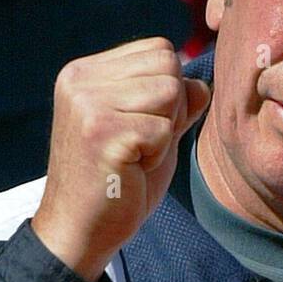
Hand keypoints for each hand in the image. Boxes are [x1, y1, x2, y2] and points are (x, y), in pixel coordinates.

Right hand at [32, 37, 210, 281]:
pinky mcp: (101, 131)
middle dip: (171, 109)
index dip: (169, 90)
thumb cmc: (115, 185)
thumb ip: (174, 105)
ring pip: (170, 92)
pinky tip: (131, 170)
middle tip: (142, 145)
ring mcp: (88, 103)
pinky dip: (158, 154)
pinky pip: (163, 128)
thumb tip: (202, 83)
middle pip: (168, 65)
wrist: (79, 231)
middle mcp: (82, 79)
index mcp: (86, 72)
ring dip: (165, 131)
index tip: (141, 127)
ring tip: (136, 156)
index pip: (159, 50)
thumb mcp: (149, 135)